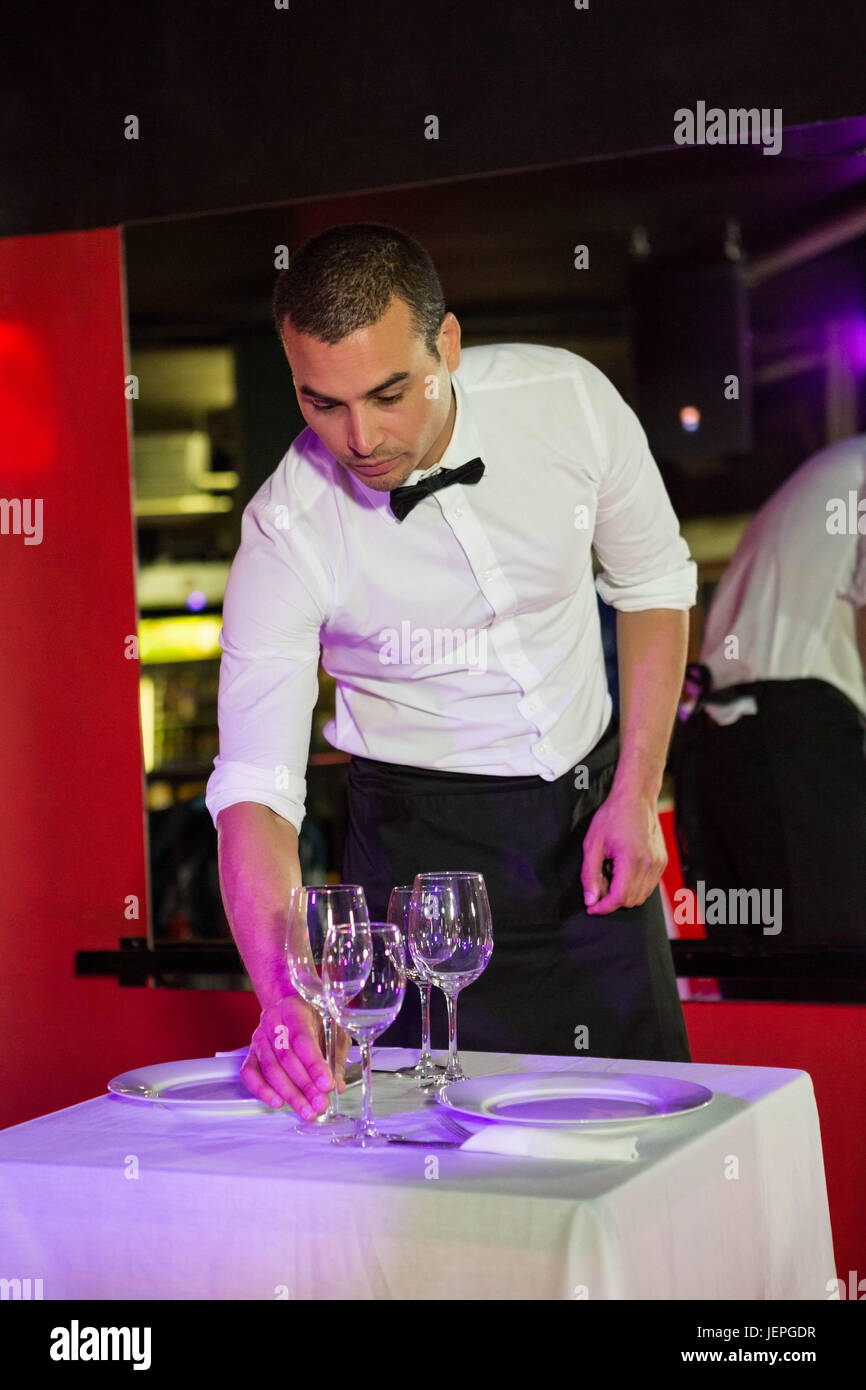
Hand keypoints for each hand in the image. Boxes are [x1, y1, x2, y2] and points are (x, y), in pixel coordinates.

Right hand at [240, 994, 351, 1117]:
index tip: (327, 1085)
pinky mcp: (251, 1053)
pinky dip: (262, 1090)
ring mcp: (259, 1038)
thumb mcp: (332, 1031)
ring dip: (289, 1093)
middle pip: (286, 1057)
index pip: (302, 1039)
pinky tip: (278, 1102)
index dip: (314, 1064)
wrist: (288, 1008)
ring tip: (307, 1111)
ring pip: (270, 1069)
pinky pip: (250, 1074)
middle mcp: (273, 1022)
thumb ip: (334, 1058)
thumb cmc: (314, 1020)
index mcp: (294, 1010)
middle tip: (320, 1104)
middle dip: (305, 1085)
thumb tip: (338, 1086)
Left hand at [580, 788, 666, 914]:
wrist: (636, 798)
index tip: (591, 907)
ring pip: (641, 896)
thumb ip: (590, 875)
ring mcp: (659, 864)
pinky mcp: (662, 862)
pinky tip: (623, 868)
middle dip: (612, 900)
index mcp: (631, 860)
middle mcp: (650, 865)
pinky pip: (648, 886)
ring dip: (623, 893)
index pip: (619, 898)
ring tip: (612, 871)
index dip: (603, 907)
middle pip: (630, 901)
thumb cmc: (612, 816)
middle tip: (599, 882)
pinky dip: (634, 886)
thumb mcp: (592, 844)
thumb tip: (591, 900)